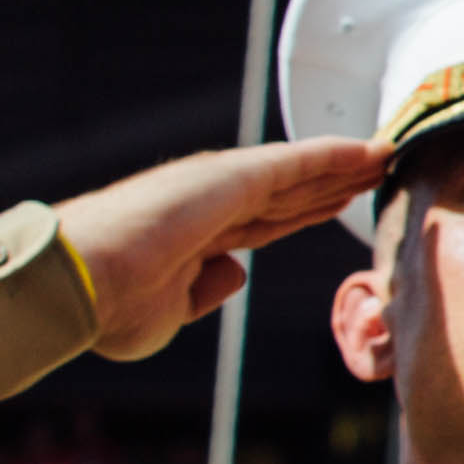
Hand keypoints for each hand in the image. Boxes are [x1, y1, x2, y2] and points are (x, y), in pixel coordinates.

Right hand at [51, 139, 388, 361]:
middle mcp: (210, 204)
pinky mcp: (230, 175)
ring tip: (385, 154)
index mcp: (196, 237)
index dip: (306, 211)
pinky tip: (371, 150)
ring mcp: (220, 186)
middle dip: (333, 182)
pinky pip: (298, 161)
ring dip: (345, 163)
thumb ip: (203, 294)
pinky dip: (336, 154)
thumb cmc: (108, 307)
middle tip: (376, 170)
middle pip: (290, 192)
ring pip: (300, 172)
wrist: (78, 286)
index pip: (266, 221)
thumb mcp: (167, 314)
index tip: (339, 204)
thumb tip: (234, 272)